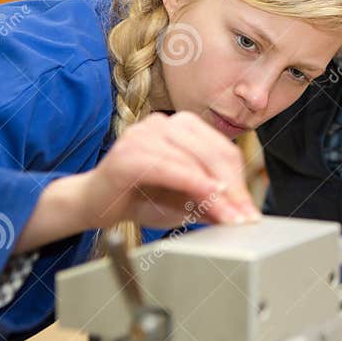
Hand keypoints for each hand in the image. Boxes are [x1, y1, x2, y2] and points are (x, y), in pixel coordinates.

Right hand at [81, 112, 259, 229]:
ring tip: (228, 217)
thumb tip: (242, 211)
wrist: (92, 205)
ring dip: (216, 192)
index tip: (249, 210)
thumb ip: (212, 200)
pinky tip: (208, 197)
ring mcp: (143, 134)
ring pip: (194, 160)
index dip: (240, 181)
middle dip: (233, 189)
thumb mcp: (185, 201)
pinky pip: (170, 167)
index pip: (224, 149)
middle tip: (243, 217)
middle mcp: (162, 123)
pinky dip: (192, 183)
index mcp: (180, 126)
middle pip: (214, 152)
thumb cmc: (138, 198)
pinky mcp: (128, 153)